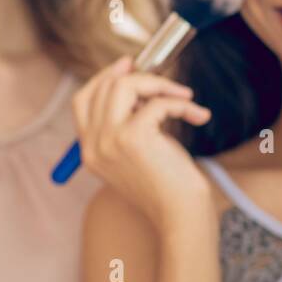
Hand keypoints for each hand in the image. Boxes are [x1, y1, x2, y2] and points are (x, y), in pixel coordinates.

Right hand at [71, 56, 213, 237]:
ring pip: (125, 86)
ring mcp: (109, 141)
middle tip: (169, 82)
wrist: (180, 216)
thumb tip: (139, 82)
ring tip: (186, 98)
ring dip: (161, 86)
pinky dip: (183, 104)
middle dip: (141, 77)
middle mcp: (93, 144)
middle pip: (104, 87)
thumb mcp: (139, 152)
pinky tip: (198, 116)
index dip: (104, 77)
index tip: (129, 65)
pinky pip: (158, 103)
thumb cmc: (168, 186)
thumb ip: (130, 122)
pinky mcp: (133, 138)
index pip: (82, 99)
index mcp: (89, 150)